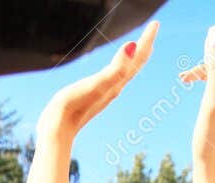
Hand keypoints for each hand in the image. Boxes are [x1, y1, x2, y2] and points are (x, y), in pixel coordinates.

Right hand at [39, 21, 158, 136]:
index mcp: (117, 81)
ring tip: (140, 47)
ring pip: (126, 70)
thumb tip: (133, 46)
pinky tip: (116, 69)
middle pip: (136, 63)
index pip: (138, 57)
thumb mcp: (97, 84)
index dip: (147, 39)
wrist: (59, 128)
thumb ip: (116, 68)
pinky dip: (120, 67)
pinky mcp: (94, 94)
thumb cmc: (75, 105)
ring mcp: (105, 91)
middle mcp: (114, 86)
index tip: (155, 23)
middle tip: (152, 28)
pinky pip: (114, 76)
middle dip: (145, 46)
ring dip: (135, 58)